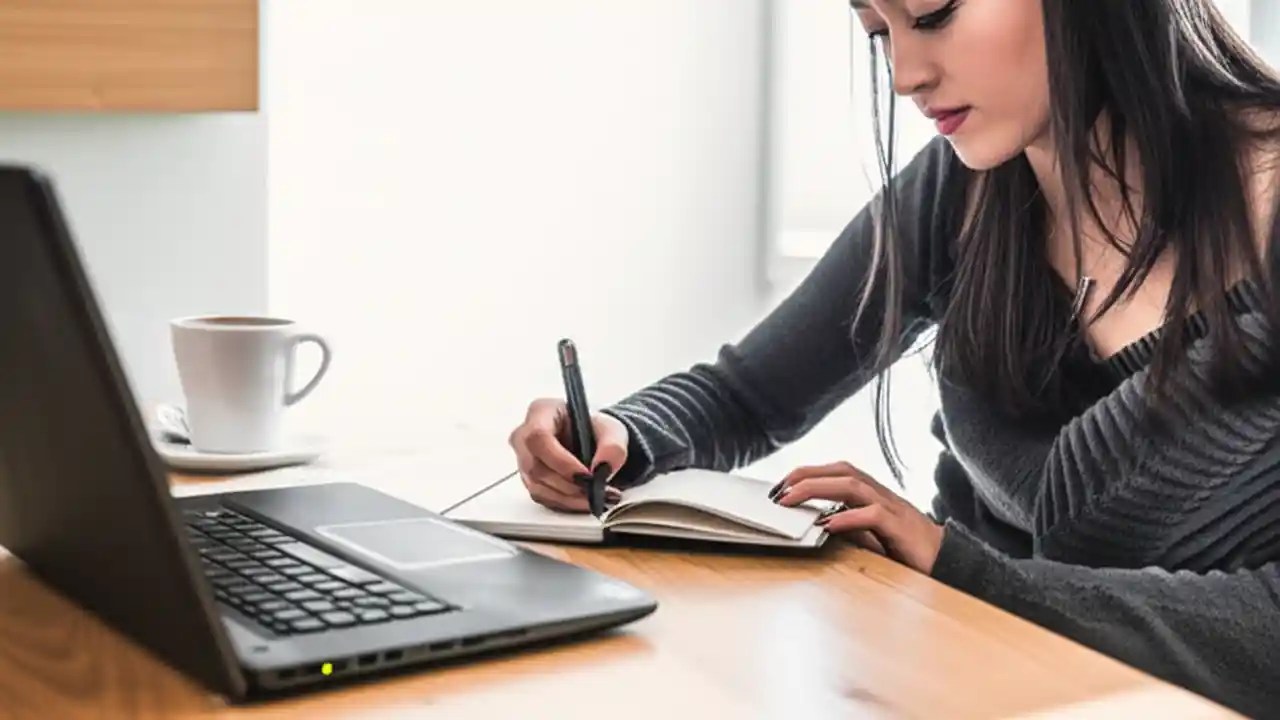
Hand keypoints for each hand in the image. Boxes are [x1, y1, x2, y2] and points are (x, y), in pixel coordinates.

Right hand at [508, 398, 627, 512]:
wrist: (592, 442)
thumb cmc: (595, 429)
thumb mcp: (612, 430)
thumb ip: (613, 446)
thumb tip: (603, 468)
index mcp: (541, 411)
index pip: (539, 437)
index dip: (561, 461)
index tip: (586, 475)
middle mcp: (525, 436)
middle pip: (535, 466)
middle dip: (568, 485)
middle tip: (596, 491)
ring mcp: (524, 460)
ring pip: (538, 486)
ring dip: (569, 498)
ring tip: (597, 498)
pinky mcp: (530, 480)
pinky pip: (543, 497)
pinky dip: (566, 503)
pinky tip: (585, 501)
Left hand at [775, 461, 943, 573]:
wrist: (949, 563)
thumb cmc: (908, 549)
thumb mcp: (871, 537)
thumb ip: (849, 527)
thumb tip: (818, 521)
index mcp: (872, 495)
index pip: (837, 472)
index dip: (808, 473)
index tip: (781, 485)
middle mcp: (881, 495)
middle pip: (841, 471)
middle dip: (806, 475)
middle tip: (778, 489)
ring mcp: (892, 508)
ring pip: (852, 485)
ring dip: (818, 489)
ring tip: (791, 499)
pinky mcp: (901, 528)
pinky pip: (873, 515)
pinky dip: (847, 517)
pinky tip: (827, 524)